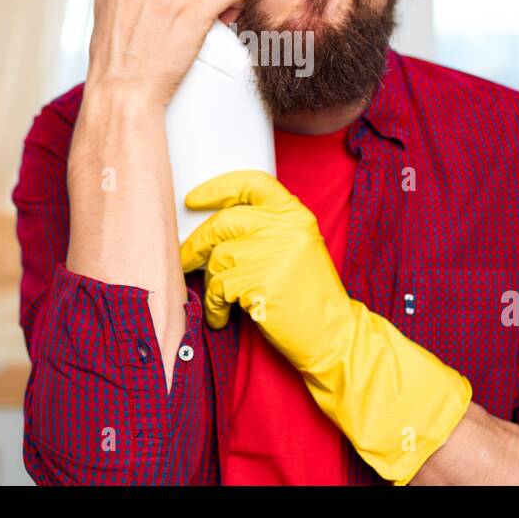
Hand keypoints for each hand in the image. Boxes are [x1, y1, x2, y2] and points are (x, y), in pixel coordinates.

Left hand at [180, 169, 473, 484]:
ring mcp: (271, 254)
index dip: (217, 188)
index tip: (194, 199)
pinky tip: (221, 316)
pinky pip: (218, 288)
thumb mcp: (297, 247)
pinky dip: (214, 306)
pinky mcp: (258, 282)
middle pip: (222, 222)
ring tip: (219, 300)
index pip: (251, 183)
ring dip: (210, 282)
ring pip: (218, 258)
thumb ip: (265, 230)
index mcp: (294, 214)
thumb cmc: (310, 295)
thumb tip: (213, 229)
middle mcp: (283, 228)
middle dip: (196, 243)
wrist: (334, 334)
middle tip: (184, 258)